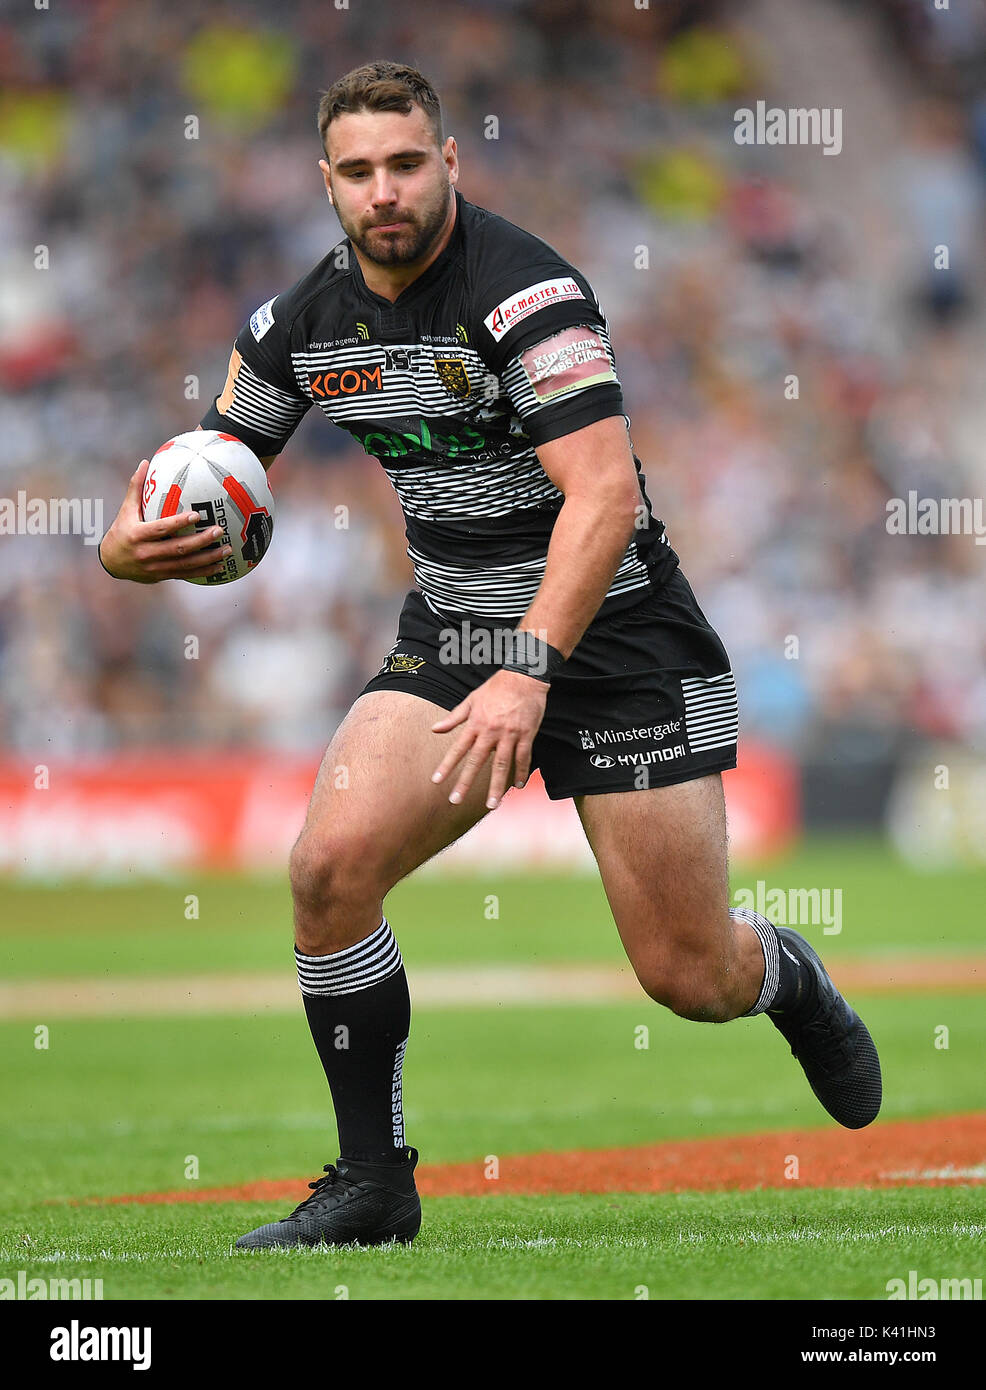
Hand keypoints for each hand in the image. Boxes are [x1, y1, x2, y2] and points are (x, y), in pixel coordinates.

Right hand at [98, 459, 232, 582]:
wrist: (112, 563)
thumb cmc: (121, 530)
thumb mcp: (126, 510)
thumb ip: (136, 488)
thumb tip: (145, 462)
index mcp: (137, 535)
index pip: (161, 529)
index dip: (178, 523)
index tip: (197, 515)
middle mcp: (147, 553)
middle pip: (177, 548)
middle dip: (201, 541)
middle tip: (219, 530)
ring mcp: (155, 567)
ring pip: (185, 564)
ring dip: (208, 558)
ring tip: (227, 549)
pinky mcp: (162, 576)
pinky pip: (186, 574)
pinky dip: (204, 571)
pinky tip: (220, 566)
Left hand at [431, 668, 547, 809]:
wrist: (524, 676)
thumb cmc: (496, 687)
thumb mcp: (472, 699)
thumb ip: (454, 717)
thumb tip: (434, 729)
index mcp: (475, 723)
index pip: (458, 749)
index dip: (446, 765)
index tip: (436, 780)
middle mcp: (490, 731)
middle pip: (477, 761)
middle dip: (465, 782)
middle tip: (455, 800)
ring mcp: (510, 734)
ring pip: (501, 764)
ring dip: (496, 786)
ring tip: (492, 804)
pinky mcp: (527, 734)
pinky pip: (523, 757)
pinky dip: (521, 771)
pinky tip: (518, 785)